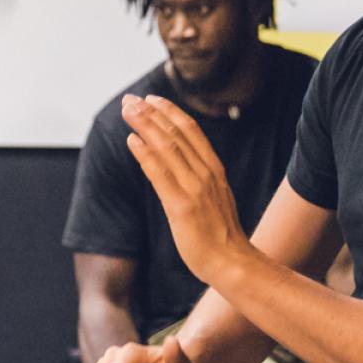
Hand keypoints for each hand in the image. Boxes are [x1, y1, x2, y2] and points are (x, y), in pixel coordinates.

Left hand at [121, 94, 250, 284]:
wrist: (234, 263)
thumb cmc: (222, 235)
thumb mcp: (217, 198)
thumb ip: (202, 179)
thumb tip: (184, 166)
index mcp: (215, 170)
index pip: (192, 131)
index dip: (170, 112)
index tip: (152, 99)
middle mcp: (206, 174)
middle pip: (176, 133)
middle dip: (151, 113)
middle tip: (131, 99)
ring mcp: (195, 189)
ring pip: (167, 147)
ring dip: (145, 125)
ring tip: (128, 110)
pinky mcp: (182, 207)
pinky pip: (160, 174)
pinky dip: (145, 154)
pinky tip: (132, 140)